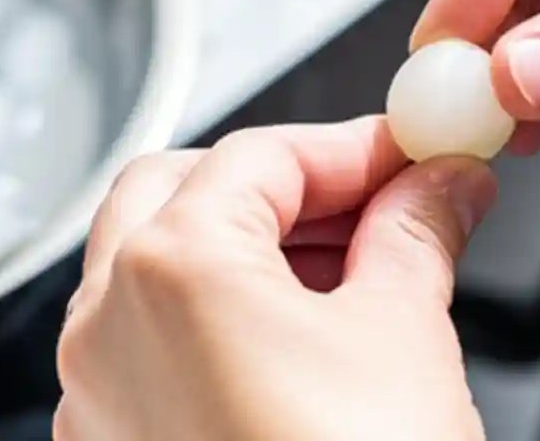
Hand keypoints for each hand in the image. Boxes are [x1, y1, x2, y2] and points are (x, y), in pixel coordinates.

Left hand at [53, 117, 494, 440]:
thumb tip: (440, 186)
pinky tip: (302, 340)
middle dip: (289, 185)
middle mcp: (108, 324)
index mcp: (173, 269)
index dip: (354, 147)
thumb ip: (417, 231)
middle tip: (379, 199)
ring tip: (356, 269)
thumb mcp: (405, 332)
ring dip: (255, 247)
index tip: (415, 157)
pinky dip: (223, 315)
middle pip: (187, 189)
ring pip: (160, 265)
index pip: (264, 155)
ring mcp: (100, 392)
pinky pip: (156, 342)